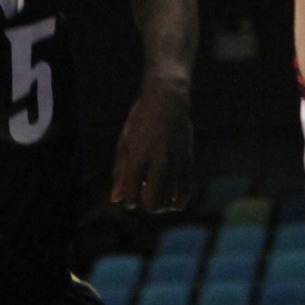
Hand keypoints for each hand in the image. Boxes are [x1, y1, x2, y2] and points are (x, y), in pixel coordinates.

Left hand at [110, 79, 192, 211]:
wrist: (167, 100)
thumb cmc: (141, 121)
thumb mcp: (124, 143)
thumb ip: (121, 172)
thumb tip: (116, 199)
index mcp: (137, 158)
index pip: (131, 197)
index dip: (129, 200)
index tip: (130, 192)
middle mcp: (157, 163)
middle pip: (152, 204)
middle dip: (145, 205)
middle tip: (144, 192)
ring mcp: (175, 163)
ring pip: (169, 201)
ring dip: (161, 204)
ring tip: (157, 193)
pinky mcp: (188, 161)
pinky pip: (185, 192)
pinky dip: (177, 201)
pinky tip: (172, 199)